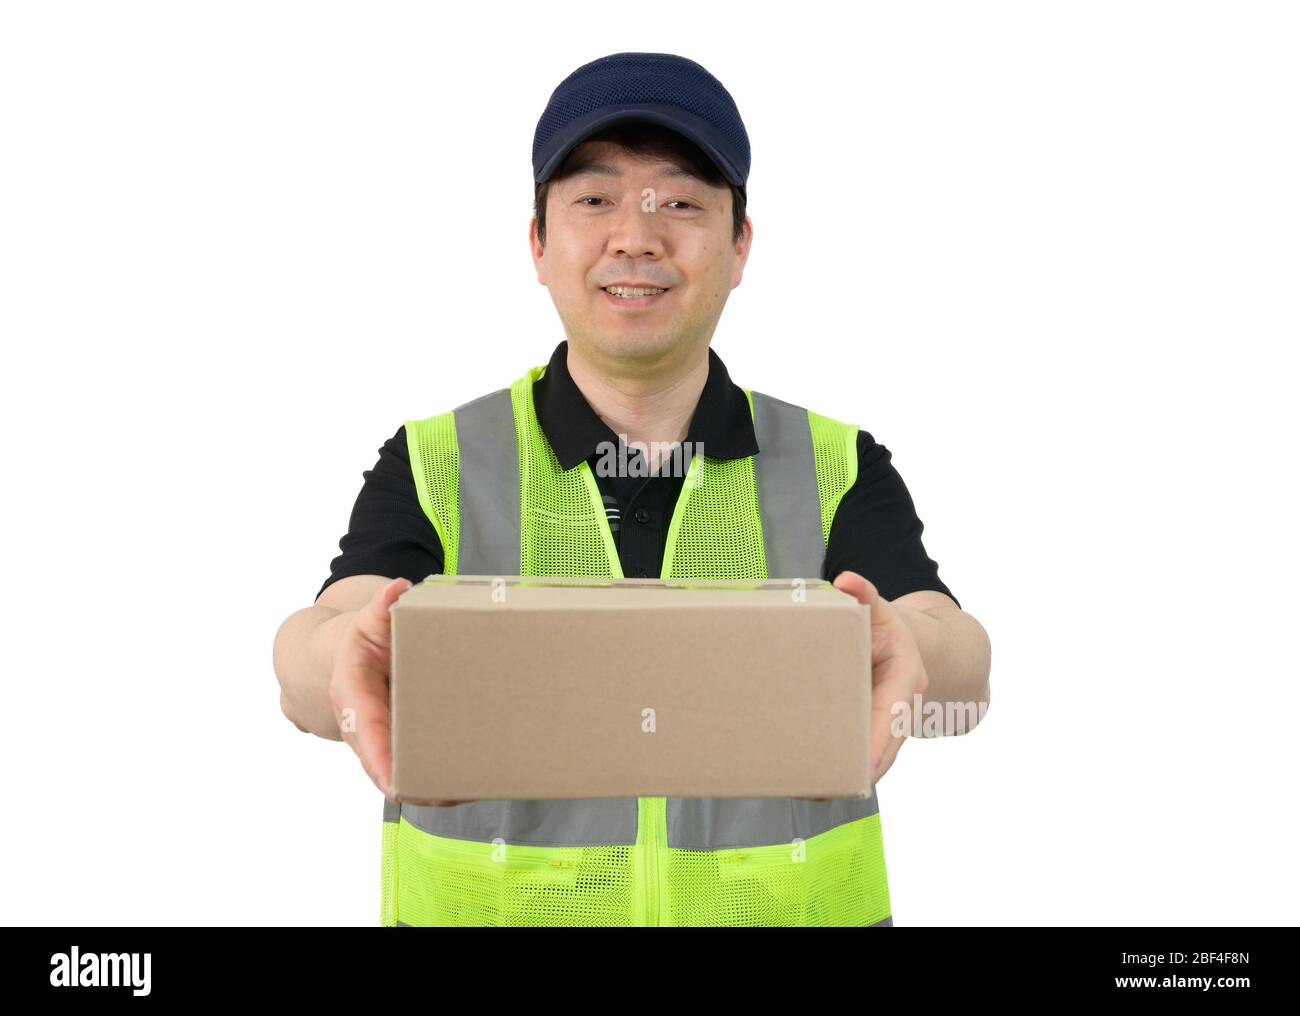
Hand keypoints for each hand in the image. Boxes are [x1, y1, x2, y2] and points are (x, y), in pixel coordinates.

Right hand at [328, 576, 470, 806]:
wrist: (356, 659)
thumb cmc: (368, 640)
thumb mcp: (370, 620)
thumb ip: (382, 607)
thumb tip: (397, 589)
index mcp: (352, 693)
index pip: (363, 727)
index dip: (377, 756)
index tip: (393, 781)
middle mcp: (362, 724)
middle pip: (380, 761)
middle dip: (408, 781)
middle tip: (442, 794)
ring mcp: (380, 740)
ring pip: (397, 772)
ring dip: (426, 787)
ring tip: (463, 793)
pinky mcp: (398, 745)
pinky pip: (412, 766)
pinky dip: (435, 779)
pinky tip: (467, 786)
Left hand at [832, 571, 929, 787]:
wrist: (894, 640)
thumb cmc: (880, 624)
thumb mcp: (876, 606)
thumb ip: (864, 593)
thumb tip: (847, 582)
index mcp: (905, 678)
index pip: (894, 715)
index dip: (879, 742)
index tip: (862, 766)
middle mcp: (900, 706)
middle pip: (885, 748)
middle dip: (860, 771)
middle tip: (823, 788)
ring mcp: (887, 724)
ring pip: (874, 760)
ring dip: (849, 777)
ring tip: (812, 791)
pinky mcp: (870, 732)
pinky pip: (861, 756)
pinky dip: (841, 771)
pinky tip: (812, 784)